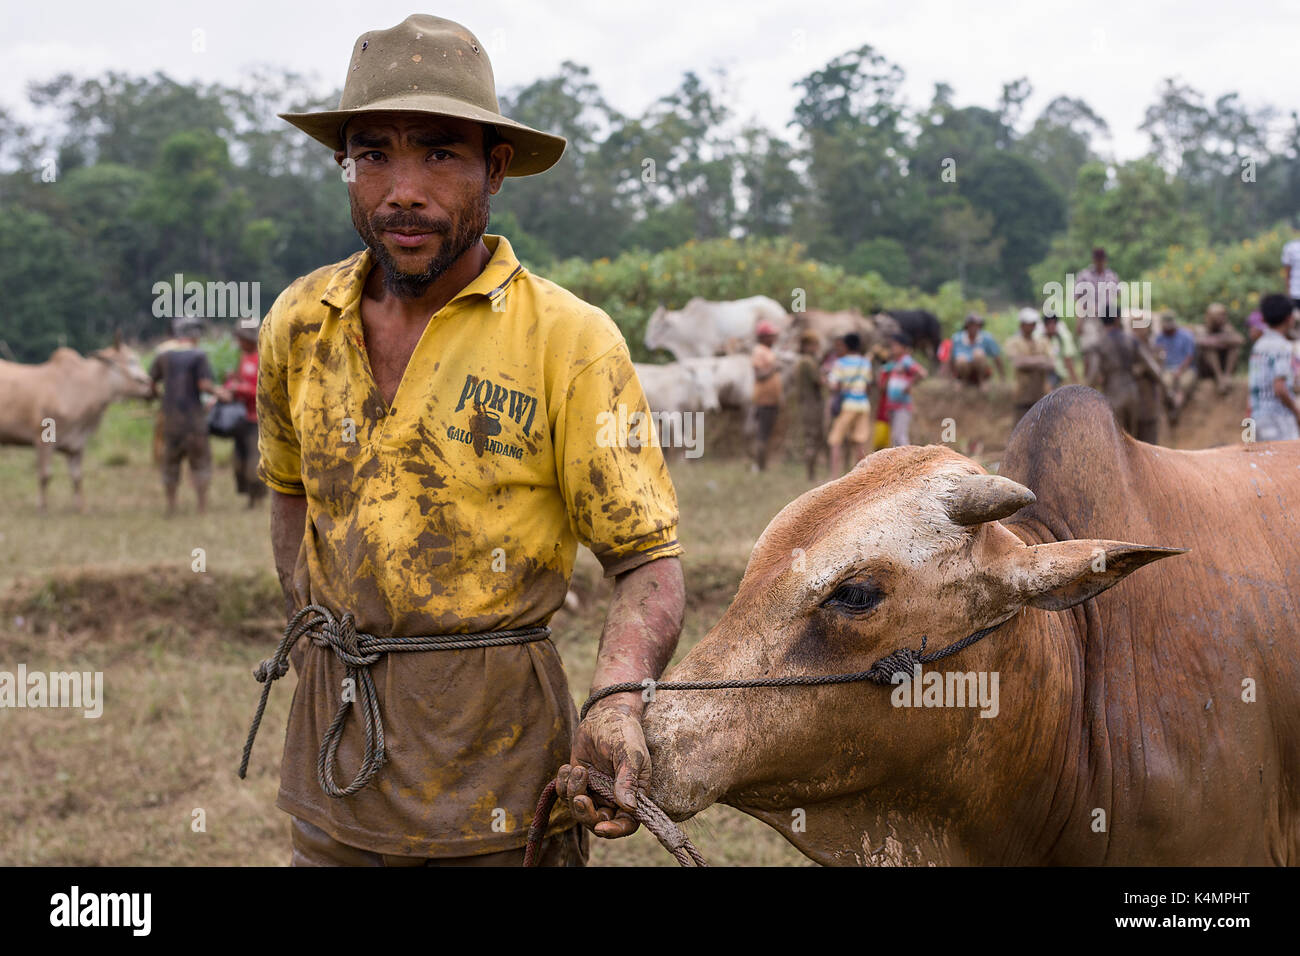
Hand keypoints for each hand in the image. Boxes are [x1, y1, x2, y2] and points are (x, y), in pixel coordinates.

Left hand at [556, 695, 648, 838]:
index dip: (615, 830)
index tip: (601, 826)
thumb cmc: (624, 732)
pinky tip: (568, 766)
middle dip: (586, 813)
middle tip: (580, 797)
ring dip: (574, 793)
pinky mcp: (578, 781)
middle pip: (598, 821)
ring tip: (577, 770)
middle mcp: (613, 797)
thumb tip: (628, 806)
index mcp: (632, 795)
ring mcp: (594, 790)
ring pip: (579, 810)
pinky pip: (565, 794)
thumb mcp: (630, 753)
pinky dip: (564, 783)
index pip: (627, 823)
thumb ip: (628, 779)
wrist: (605, 714)